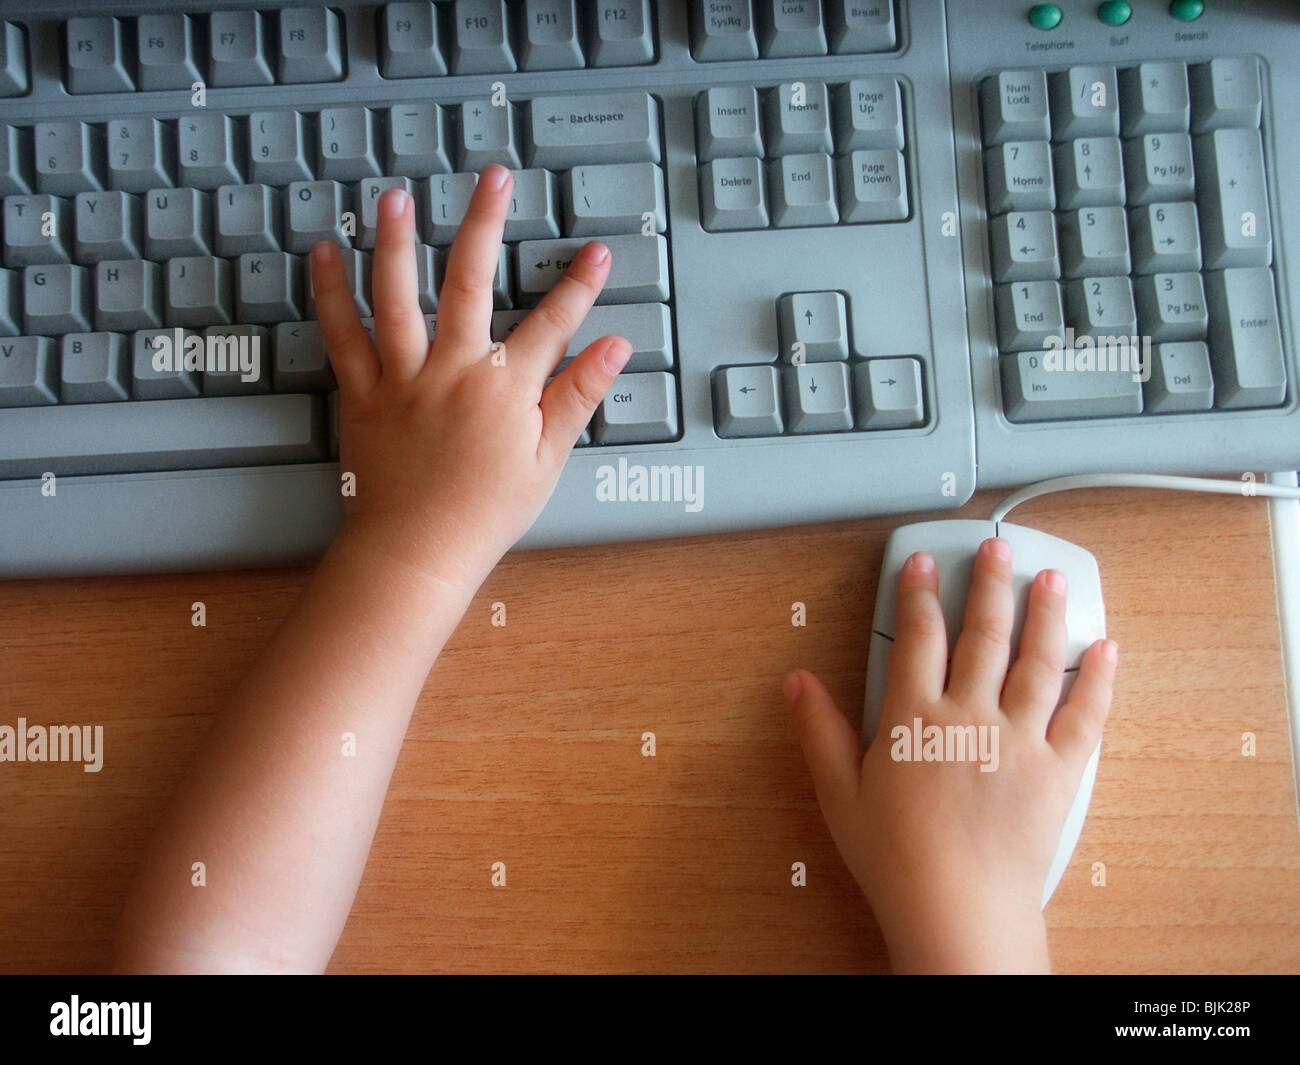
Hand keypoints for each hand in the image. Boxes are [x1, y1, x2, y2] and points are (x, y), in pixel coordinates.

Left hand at [309, 165, 631, 589]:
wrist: (416, 551)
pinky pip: (343, 335)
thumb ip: (578, 396)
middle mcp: (453, 370)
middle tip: (492, 177)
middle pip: (470, 282)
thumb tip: (613, 348)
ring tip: (394, 196)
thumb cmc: (484, 513)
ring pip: (397, 295)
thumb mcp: (546, 460)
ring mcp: (404, 378)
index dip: (578, 286)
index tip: (596, 251)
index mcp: (505, 389)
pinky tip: (324, 254)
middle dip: (485, 223)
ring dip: (395, 240)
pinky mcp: (362, 394)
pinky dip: (330, 294)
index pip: (552, 325)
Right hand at [782, 539, 1117, 972]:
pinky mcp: (1060, 769)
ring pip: (1038, 661)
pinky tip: (1106, 648)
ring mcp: (1020, 739)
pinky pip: (1086, 715)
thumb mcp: (840, 793)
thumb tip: (797, 681)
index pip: (917, 636)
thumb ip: (819, 731)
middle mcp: (970, 715)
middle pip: (983, 633)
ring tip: (1052, 578)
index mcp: (915, 717)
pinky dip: (1098, 679)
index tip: (922, 563)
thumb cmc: (896, 858)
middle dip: (989, 584)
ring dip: (1046, 614)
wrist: (957, 910)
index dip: (918, 593)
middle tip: (998, 547)